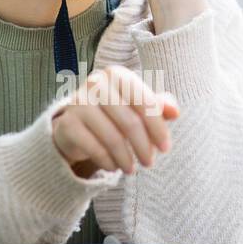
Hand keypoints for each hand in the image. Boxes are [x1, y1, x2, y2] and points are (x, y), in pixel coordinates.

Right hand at [51, 65, 178, 177]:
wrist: (76, 123)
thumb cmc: (115, 113)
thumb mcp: (138, 106)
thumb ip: (159, 106)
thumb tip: (175, 112)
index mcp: (117, 74)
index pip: (144, 102)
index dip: (158, 128)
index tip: (166, 148)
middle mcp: (95, 83)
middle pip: (129, 122)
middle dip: (143, 147)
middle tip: (150, 163)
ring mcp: (78, 102)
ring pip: (112, 138)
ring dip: (126, 158)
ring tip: (131, 169)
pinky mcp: (67, 124)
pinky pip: (94, 148)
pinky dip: (108, 162)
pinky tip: (113, 167)